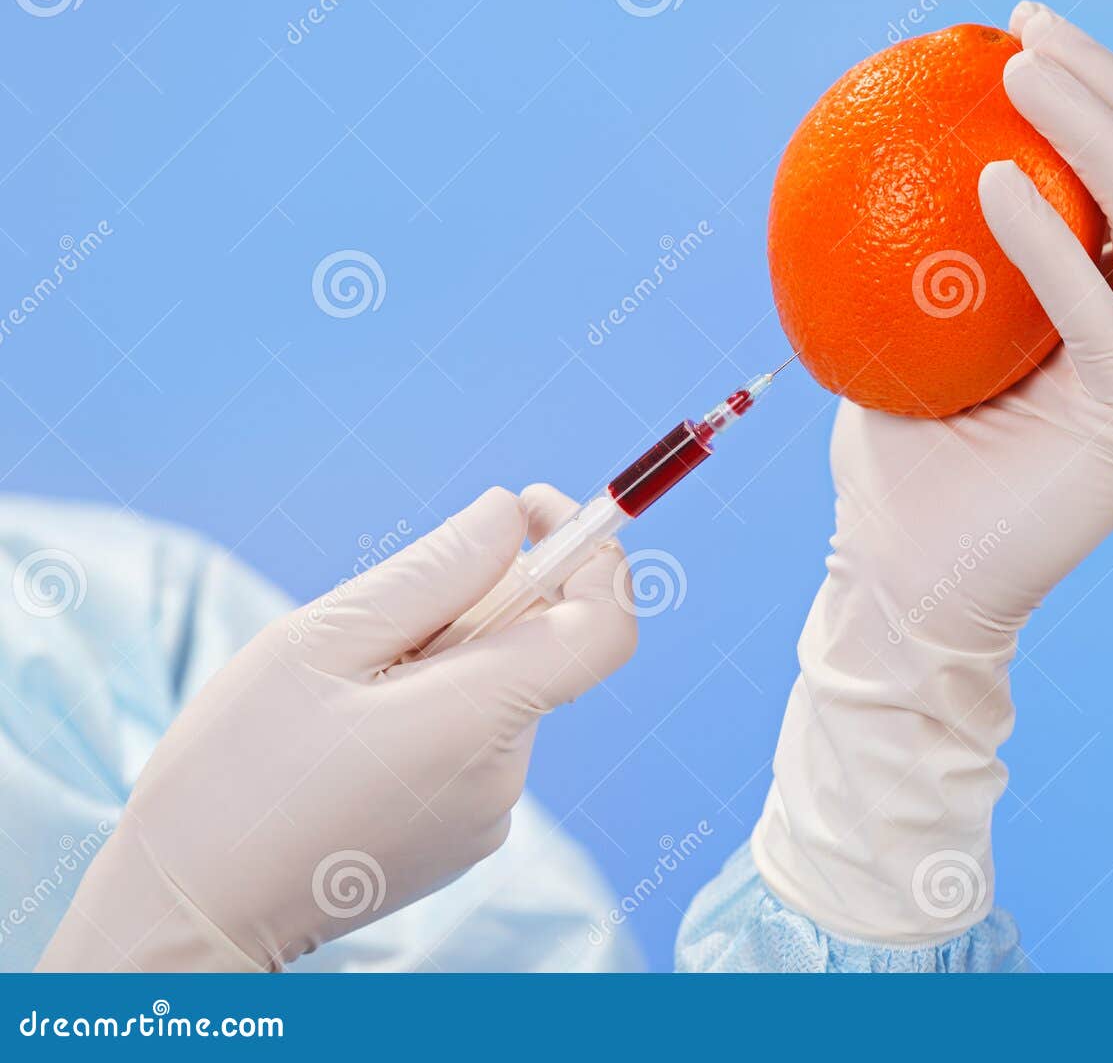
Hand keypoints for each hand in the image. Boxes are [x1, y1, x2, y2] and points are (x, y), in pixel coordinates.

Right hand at [39, 485, 636, 971]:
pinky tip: (349, 742)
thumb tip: (511, 517)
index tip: (530, 510)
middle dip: (476, 605)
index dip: (590, 553)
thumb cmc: (237, 771)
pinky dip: (430, 711)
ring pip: (497, 689)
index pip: (606, 626)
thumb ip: (433, 572)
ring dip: (442, 661)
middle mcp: (505, 773)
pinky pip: (473, 739)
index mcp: (479, 718)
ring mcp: (488, 813)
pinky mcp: (463, 836)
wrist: (192, 916)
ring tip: (341, 697)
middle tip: (370, 624)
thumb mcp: (321, 641)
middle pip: (537, 647)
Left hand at [752, 0, 1112, 943]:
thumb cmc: (899, 472)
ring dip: (1098, 132)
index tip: (1016, 32)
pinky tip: (993, 184)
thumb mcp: (904, 343)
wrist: (909, 592)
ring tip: (1023, 71)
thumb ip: (926, 264)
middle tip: (1028, 25)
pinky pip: (1104, 313)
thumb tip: (884, 151)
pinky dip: (1053, 245)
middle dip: (1110, 86)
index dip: (1095, 96)